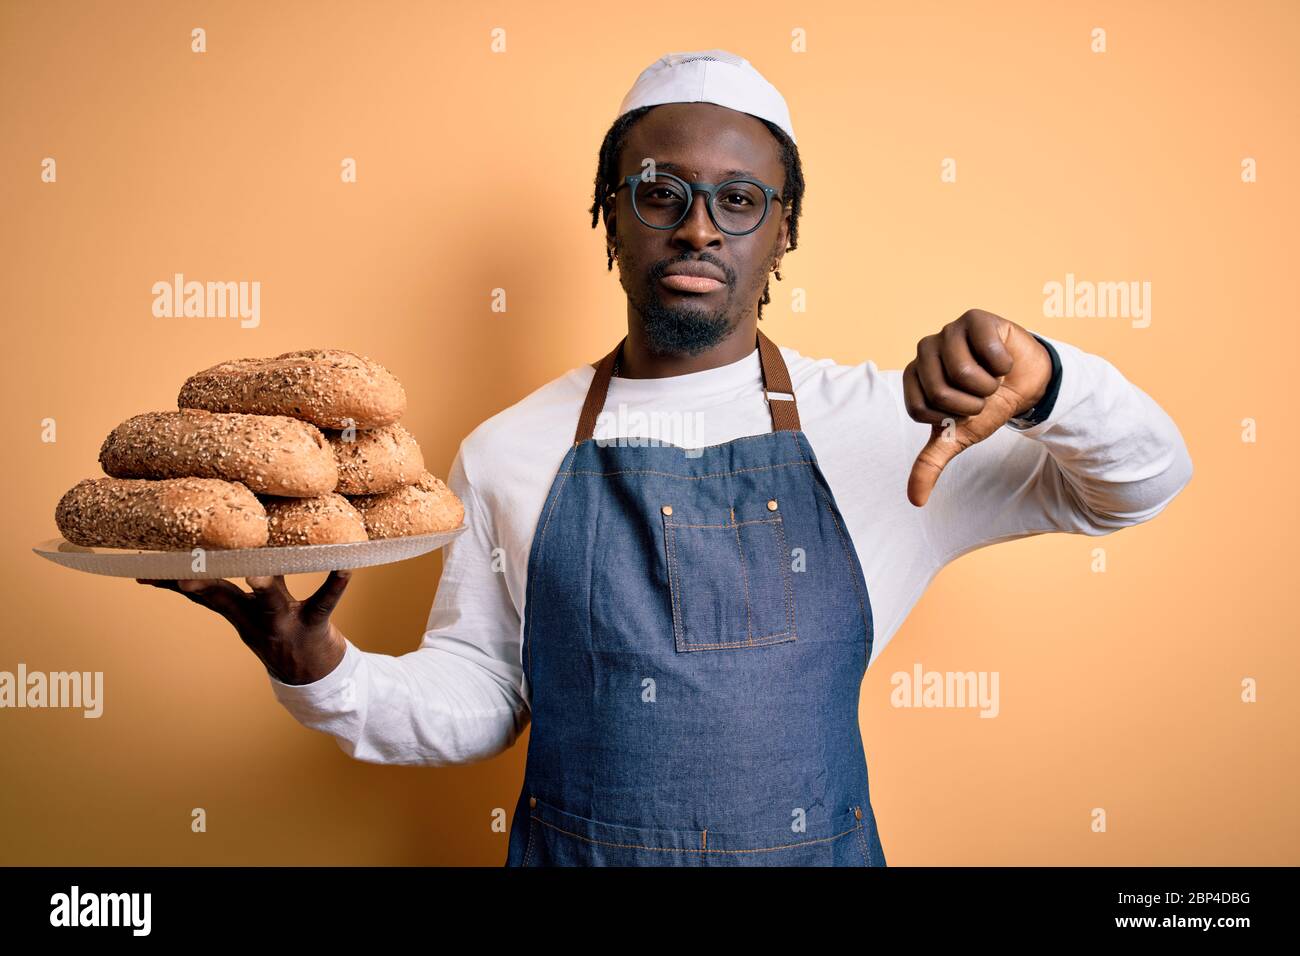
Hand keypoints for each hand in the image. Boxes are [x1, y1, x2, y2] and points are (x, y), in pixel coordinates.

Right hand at [136, 572, 352, 683]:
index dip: (173, 582)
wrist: (314, 677)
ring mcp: (284, 622)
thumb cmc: (278, 633)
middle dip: (204, 586)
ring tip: (256, 572)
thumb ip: (222, 592)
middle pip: (226, 598)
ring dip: (262, 586)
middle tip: (183, 574)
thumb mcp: (245, 616)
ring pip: (271, 600)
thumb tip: (196, 564)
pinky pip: (326, 602)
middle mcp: (256, 617)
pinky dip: (336, 584)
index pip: (201, 594)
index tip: (144, 570)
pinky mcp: (315, 623)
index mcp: (238, 612)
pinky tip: (346, 566)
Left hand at [903, 308, 1052, 506]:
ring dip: (988, 385)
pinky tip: (1003, 360)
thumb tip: (915, 500)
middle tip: (981, 395)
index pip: (920, 409)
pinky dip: (1002, 364)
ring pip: (961, 371)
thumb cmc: (987, 406)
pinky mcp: (974, 319)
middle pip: (939, 390)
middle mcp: (924, 350)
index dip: (950, 418)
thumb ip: (931, 464)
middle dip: (971, 403)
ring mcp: (948, 331)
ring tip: (992, 378)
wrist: (1026, 383)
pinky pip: (985, 350)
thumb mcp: (959, 437)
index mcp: (913, 377)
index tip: (963, 410)